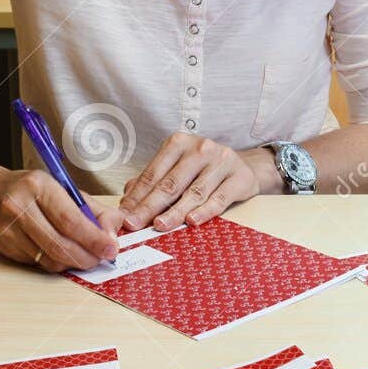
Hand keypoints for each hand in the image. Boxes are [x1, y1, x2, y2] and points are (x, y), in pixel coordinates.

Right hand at [0, 168, 119, 271]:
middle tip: (102, 258)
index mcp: (38, 186)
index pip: (70, 219)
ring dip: (73, 262)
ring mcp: (9, 229)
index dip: (93, 238)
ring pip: (50, 259)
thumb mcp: (62, 188)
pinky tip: (64, 252)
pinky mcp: (6, 247)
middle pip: (59, 244)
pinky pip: (40, 263)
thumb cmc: (31, 190)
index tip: (111, 248)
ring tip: (86, 255)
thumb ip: (93, 208)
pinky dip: (57, 262)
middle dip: (87, 256)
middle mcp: (19, 207)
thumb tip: (114, 229)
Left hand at [119, 134, 262, 232]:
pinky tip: (192, 221)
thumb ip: (153, 180)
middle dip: (149, 206)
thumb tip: (127, 197)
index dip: (137, 196)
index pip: (153, 173)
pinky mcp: (239, 177)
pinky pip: (219, 198)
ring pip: (194, 192)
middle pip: (170, 183)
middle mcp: (200, 148)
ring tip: (160, 225)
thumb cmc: (203, 169)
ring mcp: (221, 161)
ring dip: (175, 211)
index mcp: (178, 143)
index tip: (124, 216)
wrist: (243, 166)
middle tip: (134, 224)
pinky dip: (205, 210)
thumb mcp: (177, 167)